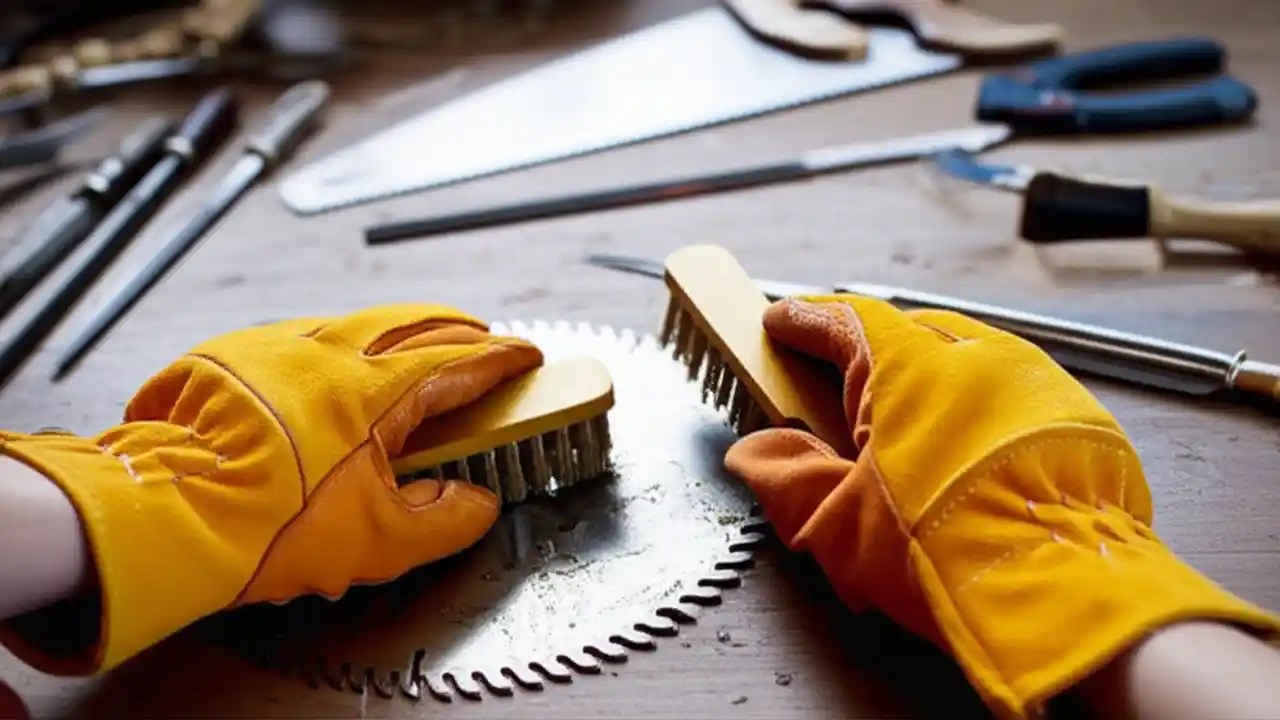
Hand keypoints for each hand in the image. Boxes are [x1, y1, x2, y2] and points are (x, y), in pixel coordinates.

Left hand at [0, 304, 541, 674]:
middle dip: (457, 329)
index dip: (502, 358)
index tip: (528, 355)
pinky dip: (335, 346)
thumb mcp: (377, 541)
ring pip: (357, 323)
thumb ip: (444, 521)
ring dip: (396, 331)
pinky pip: (302, 337)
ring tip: (411, 350)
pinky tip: (331, 367)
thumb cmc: (269, 526)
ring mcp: (278, 348)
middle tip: (480, 341)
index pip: (461, 362)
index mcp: (378, 390)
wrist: (165, 512)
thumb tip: (476, 503)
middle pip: (414, 322)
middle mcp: (332, 353)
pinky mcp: (233, 357)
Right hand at [725, 296, 1277, 716]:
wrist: (1061, 597)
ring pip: (965, 358)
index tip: (780, 323)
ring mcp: (1033, 378)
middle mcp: (975, 353)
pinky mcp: (1077, 412)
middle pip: (905, 333)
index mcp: (907, 364)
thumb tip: (756, 453)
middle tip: (839, 387)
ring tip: (906, 426)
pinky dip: (980, 409)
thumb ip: (783, 477)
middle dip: (869, 352)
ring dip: (929, 380)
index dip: (803, 321)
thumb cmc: (942, 556)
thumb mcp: (835, 524)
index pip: (842, 318)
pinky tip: (968, 453)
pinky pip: (1012, 392)